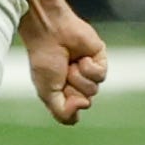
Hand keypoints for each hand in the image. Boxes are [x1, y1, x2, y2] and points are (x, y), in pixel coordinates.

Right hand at [22, 2, 107, 125]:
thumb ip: (62, 111)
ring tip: (70, 63)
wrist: (49, 32)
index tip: (60, 92)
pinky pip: (101, 75)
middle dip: (72, 89)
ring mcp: (88, 72)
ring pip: (93, 89)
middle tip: (62, 74)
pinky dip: (89, 67)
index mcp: (62, 92)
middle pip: (85, 101)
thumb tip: (84, 108)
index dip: (68, 106)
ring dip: (78, 77)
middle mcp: (76, 83)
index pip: (73, 112)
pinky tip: (81, 57)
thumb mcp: (47, 92)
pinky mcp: (100, 60)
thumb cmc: (44, 60)